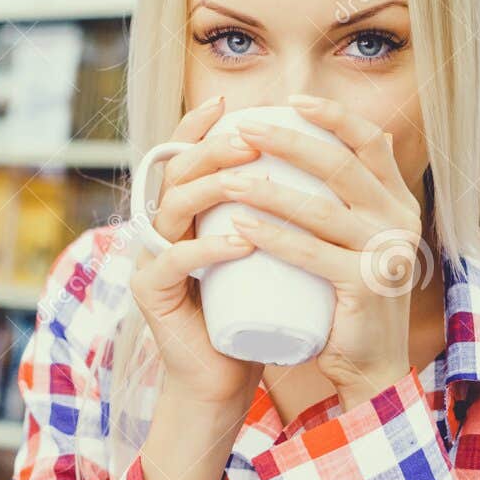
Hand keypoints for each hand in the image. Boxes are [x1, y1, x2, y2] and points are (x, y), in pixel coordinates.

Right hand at [129, 95, 265, 412]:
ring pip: (173, 207)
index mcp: (184, 214)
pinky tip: (240, 241)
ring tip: (249, 177)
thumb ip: (276, 215)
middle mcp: (161, 228)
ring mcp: (151, 259)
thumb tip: (327, 166)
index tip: (230, 103)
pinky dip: (208, 250)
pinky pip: (176, 262)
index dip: (200, 126)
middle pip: (177, 171)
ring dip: (212, 187)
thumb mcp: (266, 254)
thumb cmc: (251, 313)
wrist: (223, 377)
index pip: (185, 157)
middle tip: (252, 139)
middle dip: (213, 148)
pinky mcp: (153, 294)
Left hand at [217, 95, 428, 409]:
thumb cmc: (349, 302)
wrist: (371, 367)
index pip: (370, 142)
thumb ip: (351, 200)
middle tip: (242, 130)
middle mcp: (400, 222)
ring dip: (268, 189)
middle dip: (288, 141)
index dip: (332, 117)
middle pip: (341, 165)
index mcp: (399, 203)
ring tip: (225, 180)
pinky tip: (239, 224)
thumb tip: (333, 143)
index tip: (291, 101)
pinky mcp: (365, 286)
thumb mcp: (358, 242)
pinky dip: (272, 236)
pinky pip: (310, 253)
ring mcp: (385, 254)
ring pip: (320, 208)